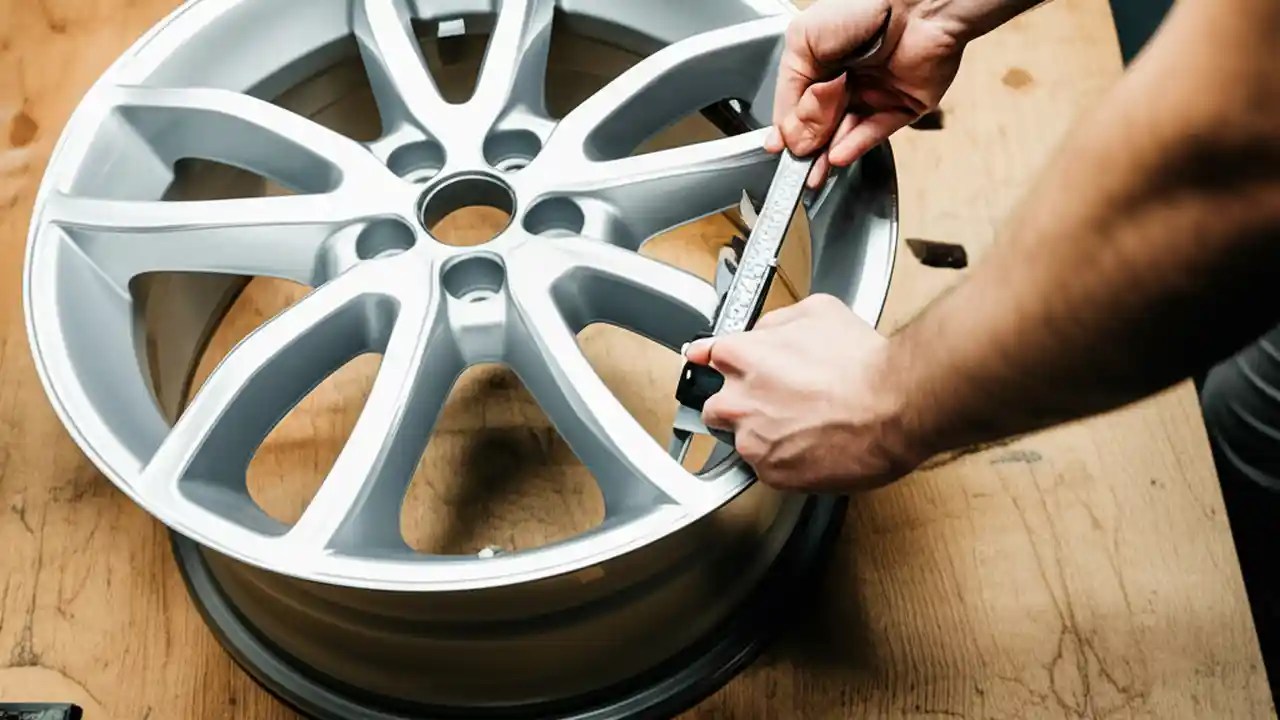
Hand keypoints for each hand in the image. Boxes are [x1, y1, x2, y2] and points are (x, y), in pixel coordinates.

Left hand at [684, 295, 923, 491]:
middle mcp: (738, 398)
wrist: (893, 407)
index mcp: (742, 355)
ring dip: (762, 435)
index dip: (715, 362)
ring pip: (741, 440)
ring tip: (800, 429)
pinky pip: (767, 468)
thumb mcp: (818, 311)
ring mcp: (751, 439)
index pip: (705, 356)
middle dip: (738, 405)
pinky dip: (785, 462)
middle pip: (715, 405)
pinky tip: (812, 447)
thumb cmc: (863, 362)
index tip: (713, 366)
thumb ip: (777, 322)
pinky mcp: (770, 473)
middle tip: (772, 404)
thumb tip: (763, 331)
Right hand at [769, 0, 967, 186]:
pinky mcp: (905, 104)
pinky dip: (855, 146)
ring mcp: (876, 92)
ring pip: (847, 132)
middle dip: (807, 145)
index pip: (798, 104)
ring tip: (813, 171)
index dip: (788, 128)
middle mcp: (849, 77)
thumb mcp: (804, 43)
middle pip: (822, 123)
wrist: (912, 2)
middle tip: (796, 159)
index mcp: (822, 60)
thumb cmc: (858, 4)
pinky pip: (877, 131)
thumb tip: (792, 134)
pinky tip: (836, 156)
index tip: (776, 148)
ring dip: (828, 154)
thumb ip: (792, 93)